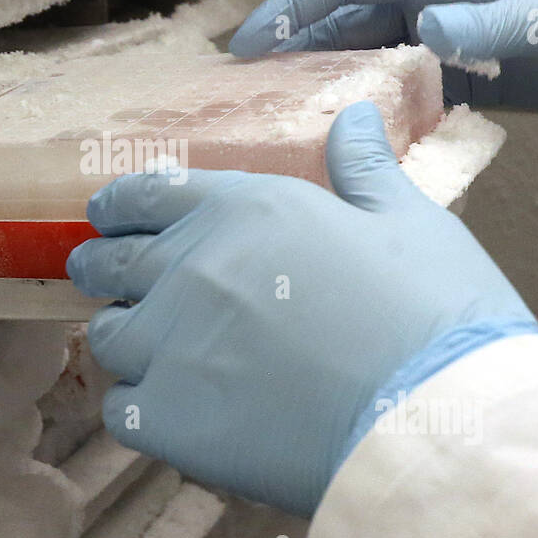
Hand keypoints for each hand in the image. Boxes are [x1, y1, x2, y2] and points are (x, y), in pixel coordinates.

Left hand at [66, 102, 537, 516]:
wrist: (434, 420)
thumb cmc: (434, 313)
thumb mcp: (408, 221)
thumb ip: (364, 169)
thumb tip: (352, 116)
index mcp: (243, 209)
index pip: (145, 194)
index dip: (118, 206)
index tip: (105, 217)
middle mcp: (189, 266)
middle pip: (109, 262)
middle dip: (103, 268)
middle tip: (110, 282)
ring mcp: (169, 344)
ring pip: (110, 337)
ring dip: (129, 341)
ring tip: (158, 356)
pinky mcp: (165, 417)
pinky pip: (122, 409)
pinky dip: (143, 409)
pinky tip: (177, 415)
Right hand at [228, 0, 537, 123]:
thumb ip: (483, 28)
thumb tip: (423, 31)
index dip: (290, 5)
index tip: (244, 43)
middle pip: (344, 19)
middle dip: (293, 48)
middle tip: (245, 93)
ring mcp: (447, 37)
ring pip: (367, 55)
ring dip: (327, 81)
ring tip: (281, 119)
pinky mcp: (465, 75)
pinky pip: (401, 89)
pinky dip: (371, 108)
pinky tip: (346, 140)